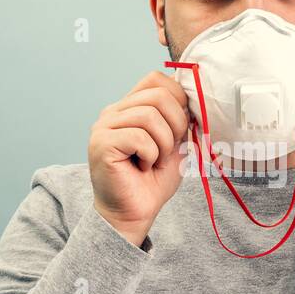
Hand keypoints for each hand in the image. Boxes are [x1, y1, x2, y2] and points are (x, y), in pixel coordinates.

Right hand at [88, 71, 190, 245]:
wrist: (133, 214)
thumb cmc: (152, 182)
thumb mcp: (175, 144)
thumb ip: (181, 119)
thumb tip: (193, 98)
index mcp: (129, 108)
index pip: (155, 79)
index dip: (178, 98)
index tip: (182, 127)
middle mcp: (113, 112)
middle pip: (158, 94)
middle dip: (176, 124)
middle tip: (169, 150)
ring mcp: (104, 127)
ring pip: (149, 116)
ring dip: (163, 144)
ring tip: (154, 161)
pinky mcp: (101, 144)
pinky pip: (139, 137)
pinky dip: (150, 155)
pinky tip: (141, 167)